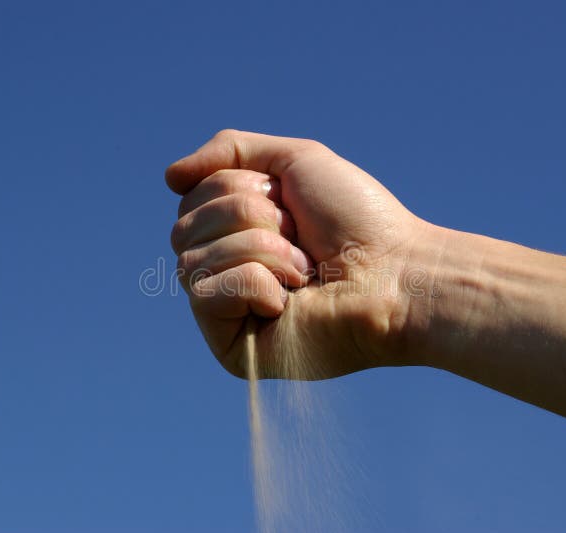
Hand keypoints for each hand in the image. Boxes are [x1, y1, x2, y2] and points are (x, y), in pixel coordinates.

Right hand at [166, 130, 437, 378]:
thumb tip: (168, 177)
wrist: (397, 273)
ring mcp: (227, 310)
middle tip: (299, 236)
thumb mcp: (295, 161)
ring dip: (261, 249)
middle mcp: (225, 267)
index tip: (287, 201)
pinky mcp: (232, 348)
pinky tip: (290, 299)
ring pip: (191, 259)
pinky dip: (254, 283)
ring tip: (305, 269)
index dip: (238, 187)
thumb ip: (231, 151)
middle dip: (248, 217)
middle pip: (182, 226)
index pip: (189, 197)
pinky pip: (204, 295)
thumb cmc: (357, 219)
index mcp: (235, 228)